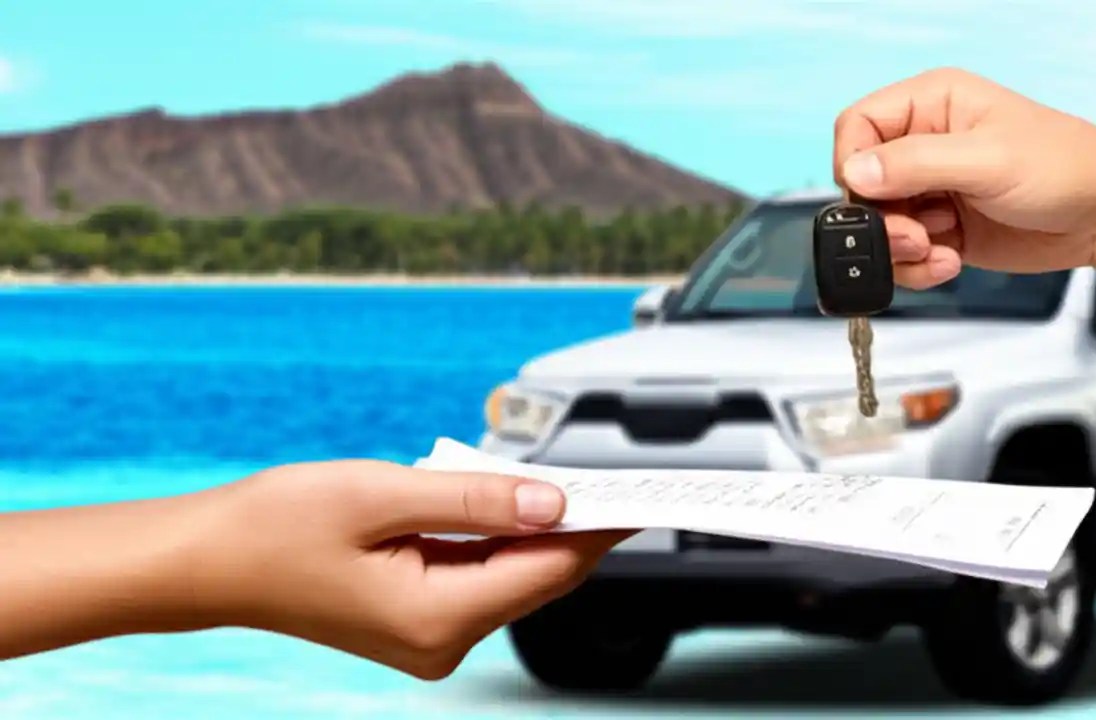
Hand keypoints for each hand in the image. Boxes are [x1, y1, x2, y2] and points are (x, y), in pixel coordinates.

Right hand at [184, 461, 629, 679]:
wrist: (211, 559)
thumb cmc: (279, 525)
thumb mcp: (385, 494)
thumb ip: (478, 500)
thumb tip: (556, 502)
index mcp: (436, 618)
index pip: (550, 571)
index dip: (601, 530)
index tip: (643, 497)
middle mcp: (440, 643)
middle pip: (536, 579)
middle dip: (574, 527)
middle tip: (611, 476)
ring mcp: (427, 640)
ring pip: (509, 579)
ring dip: (534, 531)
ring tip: (558, 481)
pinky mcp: (415, 624)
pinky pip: (477, 580)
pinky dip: (496, 543)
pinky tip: (504, 506)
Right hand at [833, 67, 1095, 287]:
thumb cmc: (1066, 167)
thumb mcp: (985, 159)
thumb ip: (914, 164)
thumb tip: (855, 172)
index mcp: (932, 105)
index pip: (858, 126)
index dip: (854, 163)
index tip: (872, 196)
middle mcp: (924, 145)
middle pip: (861, 184)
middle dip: (881, 218)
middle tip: (912, 235)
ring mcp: (931, 190)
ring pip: (878, 225)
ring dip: (900, 248)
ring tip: (936, 250)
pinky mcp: (941, 229)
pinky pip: (902, 254)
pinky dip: (917, 266)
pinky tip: (949, 261)